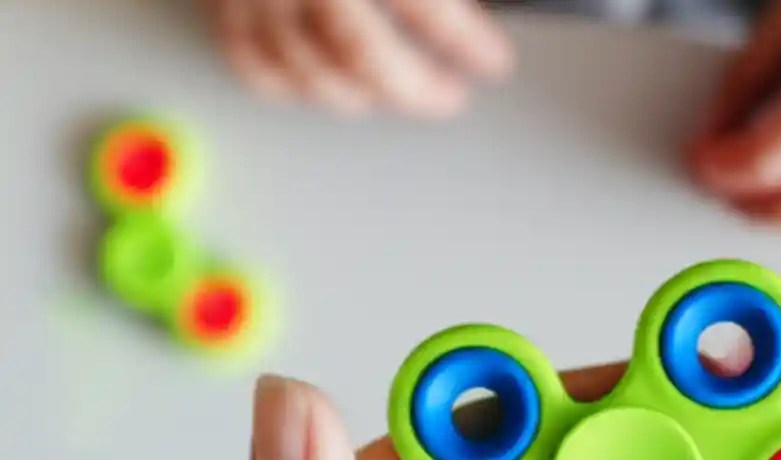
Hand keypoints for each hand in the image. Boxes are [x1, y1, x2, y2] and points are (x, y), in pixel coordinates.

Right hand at [204, 0, 512, 117]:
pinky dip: (292, 83)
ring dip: (360, 94)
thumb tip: (478, 3)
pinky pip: (252, 60)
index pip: (425, 6)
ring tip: (395, 92)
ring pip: (307, 68)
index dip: (466, 41)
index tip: (493, 62)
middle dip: (415, 88)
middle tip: (449, 96)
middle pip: (361, 52)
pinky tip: (328, 83)